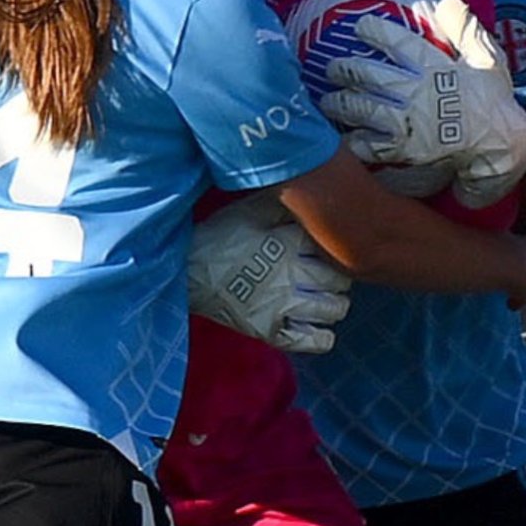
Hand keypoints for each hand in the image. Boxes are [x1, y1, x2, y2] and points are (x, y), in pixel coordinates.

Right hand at [185, 195, 352, 354]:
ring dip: (334, 305)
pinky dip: (323, 336)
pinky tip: (318, 327)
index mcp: (288, 244)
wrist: (186, 271)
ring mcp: (282, 305)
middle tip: (328, 277)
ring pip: (334, 309)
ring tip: (325, 300)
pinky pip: (313, 340)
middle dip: (339, 278)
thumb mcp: (250, 211)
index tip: (333, 251)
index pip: (334, 250)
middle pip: (340, 280)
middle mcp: (292, 274)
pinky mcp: (270, 330)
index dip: (338, 251)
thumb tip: (309, 185)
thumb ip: (281, 203)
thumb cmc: (219, 237)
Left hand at [319, 0, 525, 206]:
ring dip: (341, 104)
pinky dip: (357, 142)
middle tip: (331, 68)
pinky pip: (372, 145)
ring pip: (361, 107)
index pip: (397, 41)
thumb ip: (467, 30)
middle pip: (368, 74)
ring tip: (329, 102)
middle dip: (345, 69)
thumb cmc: (498, 103)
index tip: (359, 26)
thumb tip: (448, 2)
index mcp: (434, 66)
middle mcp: (415, 90)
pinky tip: (348, 139)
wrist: (505, 145)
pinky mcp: (407, 149)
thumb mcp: (490, 59)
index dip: (374, 31)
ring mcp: (408, 120)